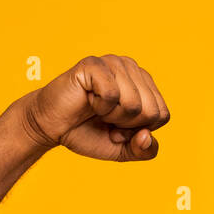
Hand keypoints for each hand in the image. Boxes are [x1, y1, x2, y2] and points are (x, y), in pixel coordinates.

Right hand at [23, 55, 169, 160]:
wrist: (51, 127)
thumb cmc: (88, 133)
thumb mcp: (123, 150)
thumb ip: (144, 150)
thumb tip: (146, 136)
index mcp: (144, 84)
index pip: (162, 115)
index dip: (139, 130)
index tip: (118, 127)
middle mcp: (131, 68)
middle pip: (151, 111)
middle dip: (127, 125)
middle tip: (106, 119)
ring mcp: (113, 63)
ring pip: (133, 104)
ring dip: (112, 116)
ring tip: (97, 109)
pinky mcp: (94, 64)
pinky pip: (112, 95)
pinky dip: (99, 106)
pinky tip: (88, 100)